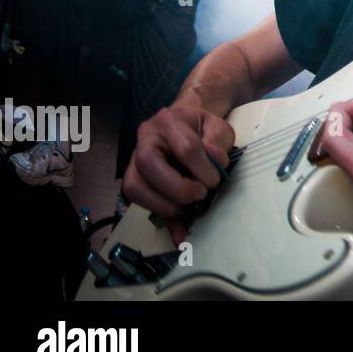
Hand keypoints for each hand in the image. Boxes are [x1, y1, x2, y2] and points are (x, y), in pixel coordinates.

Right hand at [122, 102, 235, 245]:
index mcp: (169, 121)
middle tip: (200, 195)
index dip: (202, 168)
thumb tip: (215, 164)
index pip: (185, 147)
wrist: (183, 124)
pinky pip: (138, 202)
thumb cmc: (201, 127)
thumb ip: (218, 143)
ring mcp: (134, 160)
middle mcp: (145, 139)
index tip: (215, 180)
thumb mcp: (218, 127)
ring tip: (188, 208)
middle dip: (177, 188)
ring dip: (163, 205)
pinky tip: (179, 229)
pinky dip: (160, 217)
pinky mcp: (133, 179)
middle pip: (149, 165)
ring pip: (134, 186)